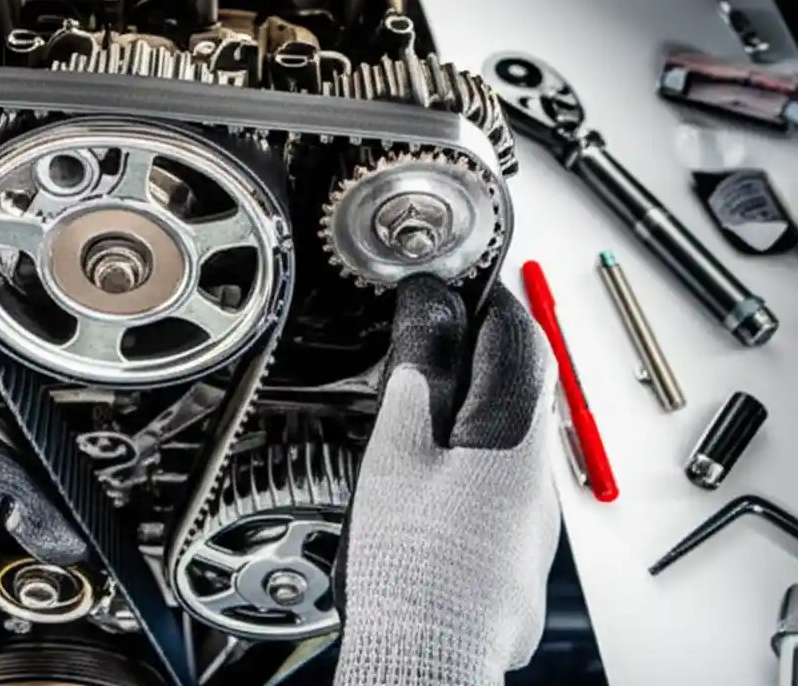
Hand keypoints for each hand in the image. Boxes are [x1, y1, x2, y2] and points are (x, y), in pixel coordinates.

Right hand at [334, 276, 560, 685]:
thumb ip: (420, 371)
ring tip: (404, 433)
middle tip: (414, 356)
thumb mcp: (399, 448)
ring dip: (464, 420)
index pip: (517, 333)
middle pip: (516, 386)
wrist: (429, 656)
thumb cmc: (411, 561)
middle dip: (469, 363)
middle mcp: (537, 473)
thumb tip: (430, 303)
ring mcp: (533, 517)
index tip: (451, 287)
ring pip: (504, 440)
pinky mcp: (519, 551)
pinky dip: (465, 471)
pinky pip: (497, 489)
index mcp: (514, 433)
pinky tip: (421, 496)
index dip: (483, 299)